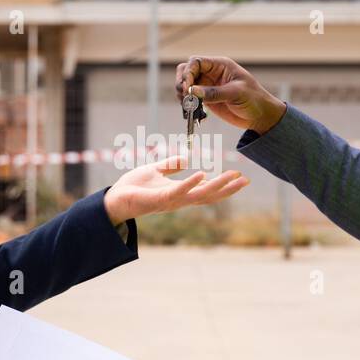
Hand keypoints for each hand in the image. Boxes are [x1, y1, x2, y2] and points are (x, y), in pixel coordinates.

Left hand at [104, 154, 248, 225]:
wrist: (114, 198)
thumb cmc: (133, 187)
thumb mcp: (155, 170)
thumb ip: (170, 165)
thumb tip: (185, 158)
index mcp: (180, 192)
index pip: (207, 189)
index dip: (224, 185)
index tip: (240, 177)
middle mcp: (179, 199)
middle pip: (209, 195)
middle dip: (228, 188)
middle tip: (245, 180)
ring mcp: (171, 201)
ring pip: (200, 195)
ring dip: (218, 186)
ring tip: (233, 176)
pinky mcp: (160, 200)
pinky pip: (179, 191)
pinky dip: (191, 183)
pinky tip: (203, 174)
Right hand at [175, 55, 286, 133]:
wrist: (261, 116)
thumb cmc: (254, 99)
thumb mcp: (236, 93)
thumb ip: (214, 92)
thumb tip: (192, 91)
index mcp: (220, 65)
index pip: (196, 62)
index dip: (188, 72)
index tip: (187, 86)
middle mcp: (211, 73)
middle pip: (186, 71)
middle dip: (182, 82)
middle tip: (184, 96)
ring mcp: (207, 86)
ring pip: (186, 85)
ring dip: (182, 94)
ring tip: (187, 105)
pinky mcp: (206, 99)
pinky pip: (190, 99)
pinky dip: (186, 104)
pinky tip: (190, 111)